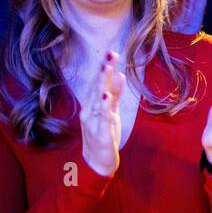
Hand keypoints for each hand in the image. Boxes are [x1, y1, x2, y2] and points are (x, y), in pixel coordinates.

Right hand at [81, 50, 125, 177]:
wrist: (97, 160)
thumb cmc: (103, 132)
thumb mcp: (111, 111)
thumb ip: (116, 94)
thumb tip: (121, 75)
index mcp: (93, 104)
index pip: (99, 83)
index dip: (105, 68)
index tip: (112, 53)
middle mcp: (90, 110)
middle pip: (98, 87)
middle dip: (104, 71)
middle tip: (111, 54)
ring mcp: (93, 121)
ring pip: (99, 100)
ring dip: (103, 85)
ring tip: (107, 70)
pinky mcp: (100, 133)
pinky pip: (102, 119)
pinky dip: (104, 108)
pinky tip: (106, 97)